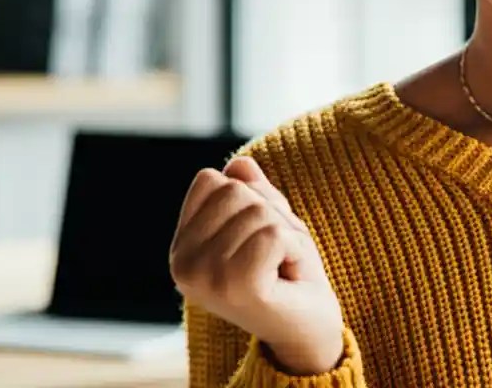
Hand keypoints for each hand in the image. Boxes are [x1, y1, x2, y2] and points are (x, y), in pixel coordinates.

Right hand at [169, 156, 344, 374]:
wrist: (309, 327)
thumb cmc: (288, 272)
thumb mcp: (269, 221)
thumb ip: (253, 192)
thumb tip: (239, 163)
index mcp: (182, 248)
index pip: (212, 181)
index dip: (249, 200)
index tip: (258, 239)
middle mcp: (183, 265)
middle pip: (235, 191)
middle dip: (271, 216)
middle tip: (275, 255)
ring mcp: (207, 278)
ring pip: (258, 212)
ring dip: (286, 236)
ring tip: (282, 267)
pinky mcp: (237, 287)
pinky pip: (274, 235)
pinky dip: (294, 249)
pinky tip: (288, 276)